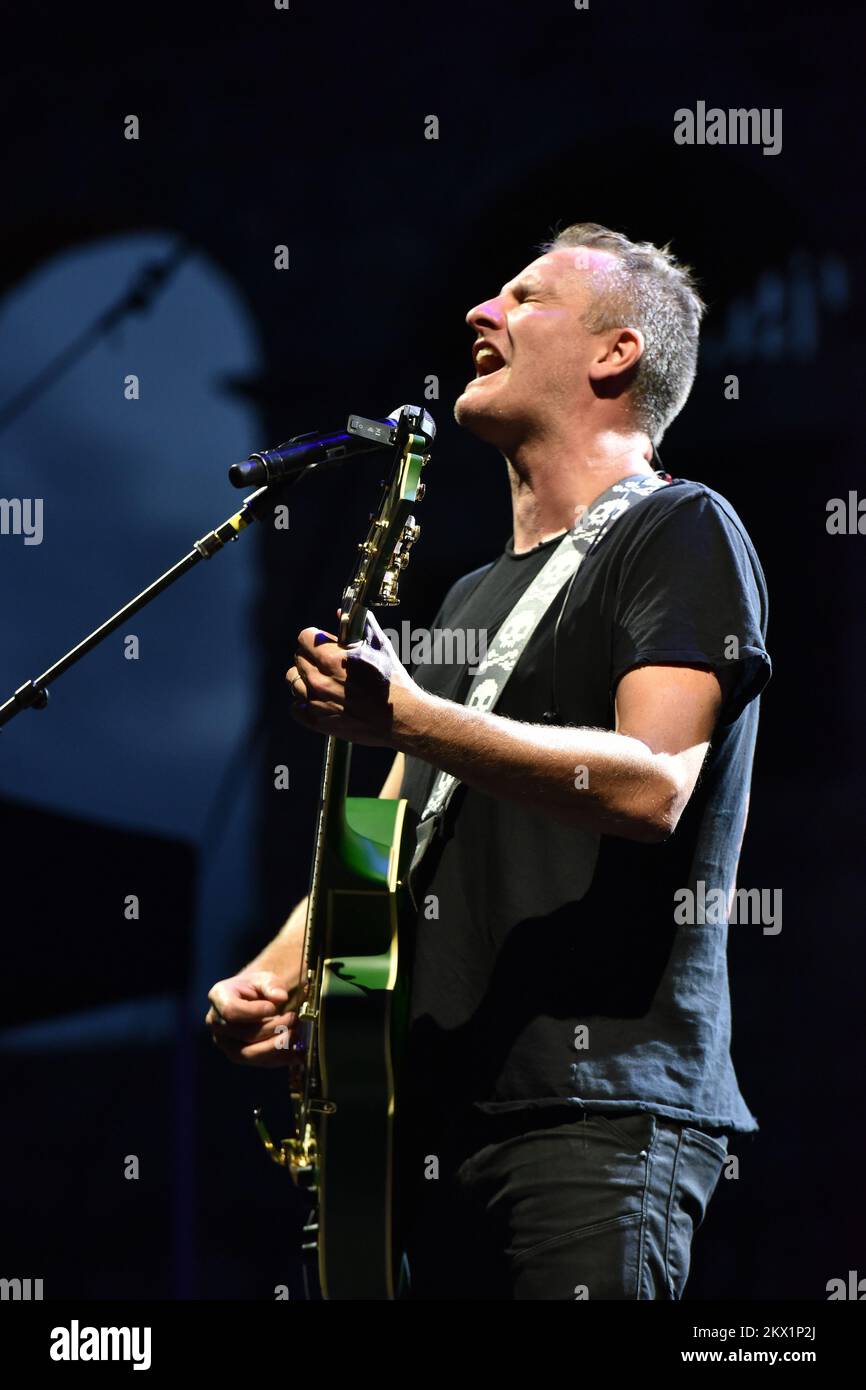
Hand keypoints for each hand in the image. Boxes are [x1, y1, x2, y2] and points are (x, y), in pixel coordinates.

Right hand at [206, 970, 298, 1068]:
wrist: (252, 999)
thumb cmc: (257, 987)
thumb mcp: (264, 978)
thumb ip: (271, 985)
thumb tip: (280, 997)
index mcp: (219, 997)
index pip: (231, 1011)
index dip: (253, 1012)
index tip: (273, 1008)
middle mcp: (217, 1023)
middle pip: (244, 1034)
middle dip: (272, 1028)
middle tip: (293, 1019)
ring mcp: (226, 1043)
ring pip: (249, 1054)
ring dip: (276, 1046)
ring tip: (296, 1034)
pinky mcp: (239, 1056)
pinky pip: (259, 1063)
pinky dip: (280, 1058)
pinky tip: (297, 1051)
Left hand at [286, 609, 419, 746]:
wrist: (401, 717)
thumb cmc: (392, 682)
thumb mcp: (379, 646)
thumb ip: (360, 625)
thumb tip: (342, 613)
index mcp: (332, 659)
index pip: (304, 637)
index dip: (315, 637)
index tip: (323, 643)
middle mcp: (319, 680)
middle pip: (298, 659)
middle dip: (310, 657)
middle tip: (327, 663)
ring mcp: (316, 703)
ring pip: (293, 682)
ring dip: (305, 679)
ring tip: (323, 682)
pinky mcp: (317, 722)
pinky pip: (295, 708)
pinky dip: (303, 704)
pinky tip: (319, 700)